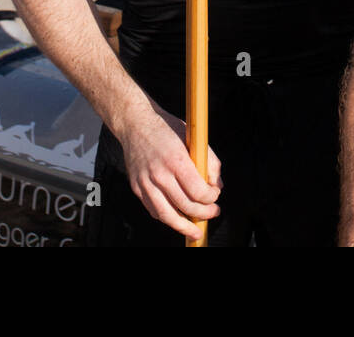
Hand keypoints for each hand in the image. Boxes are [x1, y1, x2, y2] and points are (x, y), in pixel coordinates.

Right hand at [120, 102, 222, 240]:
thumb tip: (217, 185)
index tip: (216, 195)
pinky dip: (167, 218)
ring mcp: (145, 182)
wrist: (136, 123)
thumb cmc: (166, 129)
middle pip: (185, 206)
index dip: (211, 198)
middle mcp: (159, 174)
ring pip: (167, 215)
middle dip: (204, 213)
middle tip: (213, 212)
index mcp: (176, 160)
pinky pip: (153, 210)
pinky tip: (177, 218)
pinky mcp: (137, 187)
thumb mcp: (194, 138)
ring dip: (184, 226)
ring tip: (195, 231)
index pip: (198, 191)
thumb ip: (210, 161)